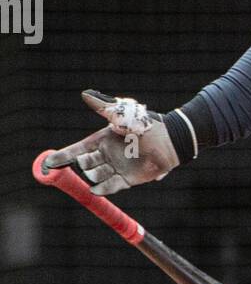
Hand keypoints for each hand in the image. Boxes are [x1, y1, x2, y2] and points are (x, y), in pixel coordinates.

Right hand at [43, 90, 178, 195]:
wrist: (169, 141)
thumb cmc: (144, 124)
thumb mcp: (121, 115)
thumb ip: (103, 107)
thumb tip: (85, 94)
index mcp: (102, 139)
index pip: (77, 149)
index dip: (62, 156)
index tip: (48, 164)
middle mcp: (107, 154)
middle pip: (85, 164)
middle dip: (83, 163)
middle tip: (92, 158)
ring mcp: (116, 167)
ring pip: (95, 176)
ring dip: (95, 174)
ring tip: (109, 165)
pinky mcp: (127, 180)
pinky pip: (110, 187)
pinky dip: (101, 189)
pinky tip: (96, 189)